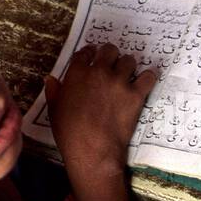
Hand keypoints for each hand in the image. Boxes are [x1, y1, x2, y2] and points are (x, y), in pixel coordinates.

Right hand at [44, 43, 156, 172]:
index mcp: (77, 74)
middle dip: (110, 56)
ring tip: (126, 76)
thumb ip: (54, 92)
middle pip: (109, 50)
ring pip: (129, 60)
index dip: (90, 54)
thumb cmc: (70, 133)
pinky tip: (143, 84)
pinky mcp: (135, 95)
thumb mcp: (55, 111)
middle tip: (111, 65)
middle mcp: (99, 72)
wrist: (92, 150)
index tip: (93, 57)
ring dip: (127, 67)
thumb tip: (51, 80)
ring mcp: (119, 82)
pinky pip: (148, 77)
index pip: (85, 53)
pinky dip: (147, 79)